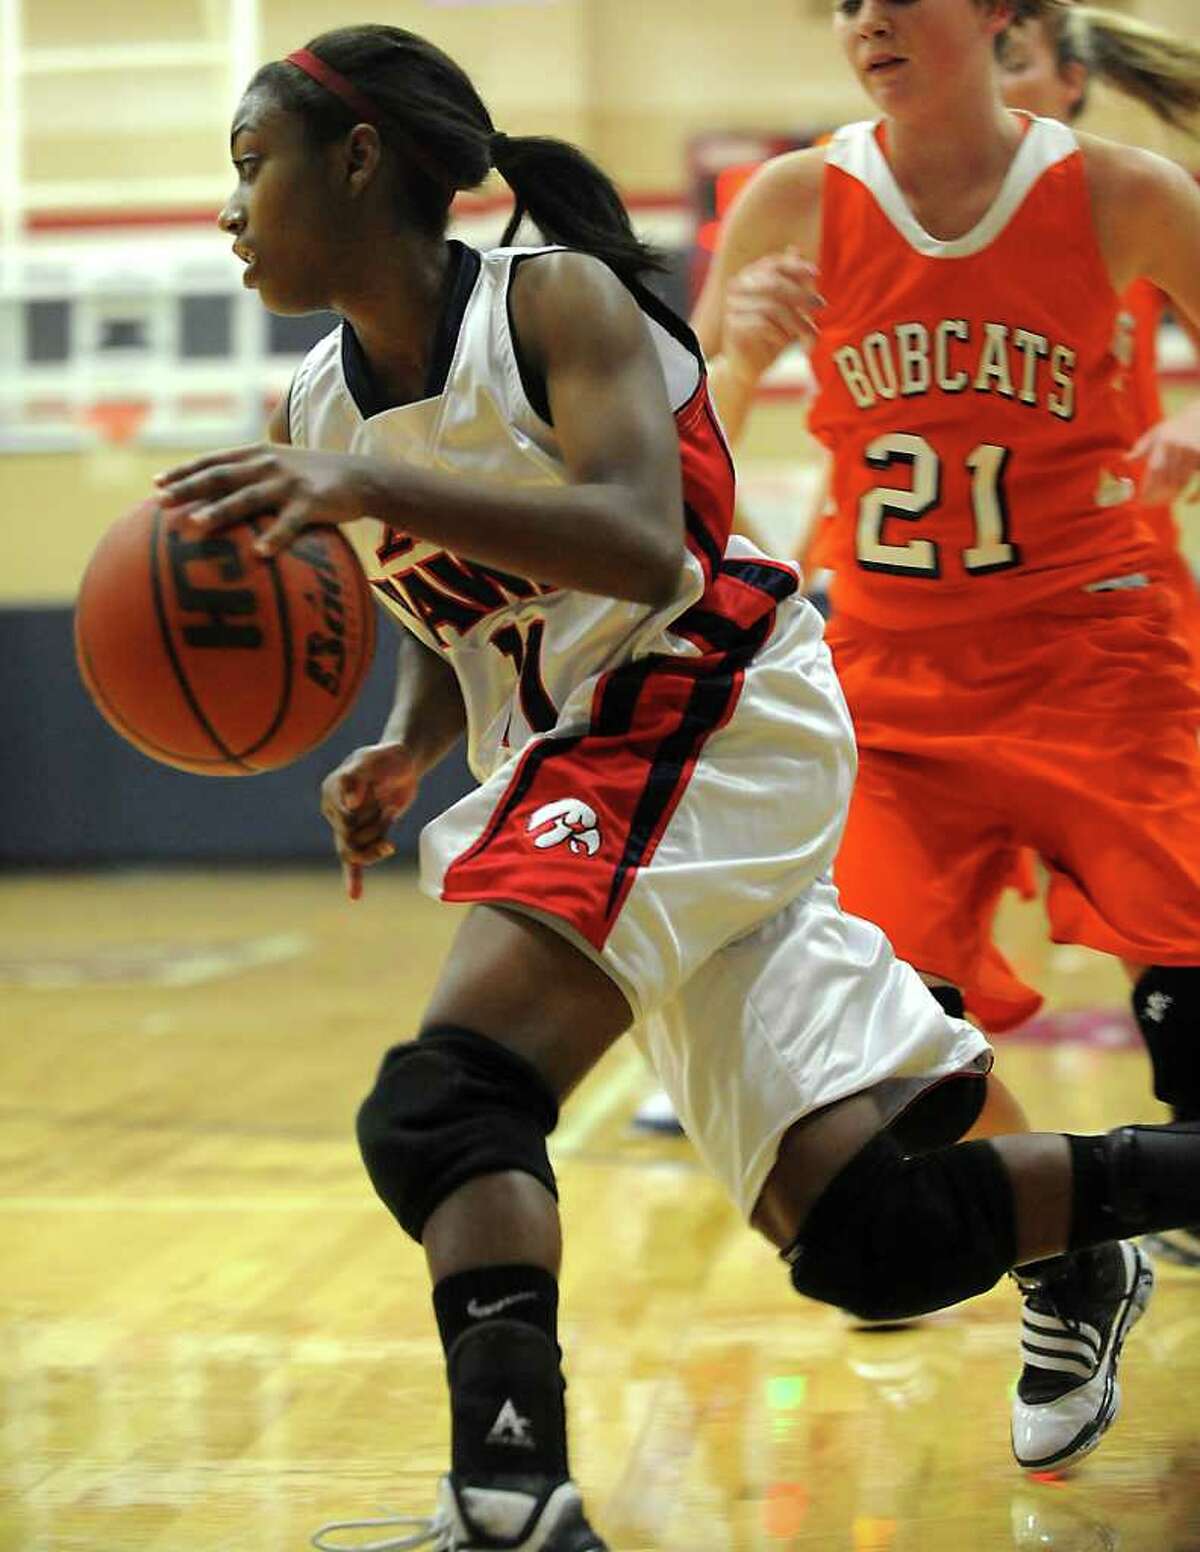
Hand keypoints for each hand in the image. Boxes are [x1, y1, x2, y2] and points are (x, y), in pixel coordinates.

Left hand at [154, 444, 376, 555]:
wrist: (361, 476)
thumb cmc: (312, 479)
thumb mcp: (278, 468)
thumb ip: (248, 478)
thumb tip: (213, 501)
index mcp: (256, 455)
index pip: (212, 461)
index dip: (184, 472)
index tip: (156, 485)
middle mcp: (267, 465)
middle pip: (221, 477)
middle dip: (188, 488)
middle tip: (161, 502)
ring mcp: (289, 483)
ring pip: (248, 497)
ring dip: (220, 510)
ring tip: (196, 524)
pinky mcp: (312, 502)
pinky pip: (290, 523)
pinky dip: (275, 538)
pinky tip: (260, 554)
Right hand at [320, 742, 419, 900]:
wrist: (403, 764)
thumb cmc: (385, 757)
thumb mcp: (371, 760)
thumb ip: (357, 778)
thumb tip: (351, 803)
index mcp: (331, 793)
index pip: (341, 819)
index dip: (360, 814)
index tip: (369, 794)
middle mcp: (337, 811)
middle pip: (349, 839)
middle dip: (373, 828)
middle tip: (387, 806)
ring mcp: (351, 826)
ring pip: (358, 851)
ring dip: (378, 838)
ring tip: (389, 812)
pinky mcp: (368, 836)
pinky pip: (357, 861)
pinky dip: (354, 878)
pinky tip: (354, 895)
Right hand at [721, 247, 822, 385]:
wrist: (747, 367)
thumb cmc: (769, 335)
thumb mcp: (785, 306)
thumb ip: (789, 280)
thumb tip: (794, 249)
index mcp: (747, 277)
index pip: (773, 264)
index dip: (795, 266)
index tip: (815, 273)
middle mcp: (737, 288)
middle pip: (774, 284)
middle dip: (802, 295)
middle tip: (820, 306)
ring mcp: (733, 307)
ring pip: (773, 307)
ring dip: (797, 321)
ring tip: (810, 334)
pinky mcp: (734, 327)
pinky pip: (764, 325)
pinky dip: (782, 334)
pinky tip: (788, 342)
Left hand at [1132, 401, 1199, 506]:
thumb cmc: (1175, 427)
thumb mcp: (1156, 433)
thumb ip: (1141, 448)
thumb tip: (1124, 460)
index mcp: (1165, 442)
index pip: (1155, 470)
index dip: (1149, 487)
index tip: (1141, 500)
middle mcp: (1181, 448)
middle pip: (1168, 479)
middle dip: (1158, 495)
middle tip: (1150, 505)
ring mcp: (1195, 454)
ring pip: (1182, 482)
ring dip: (1172, 495)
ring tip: (1163, 502)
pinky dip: (1196, 494)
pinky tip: (1187, 502)